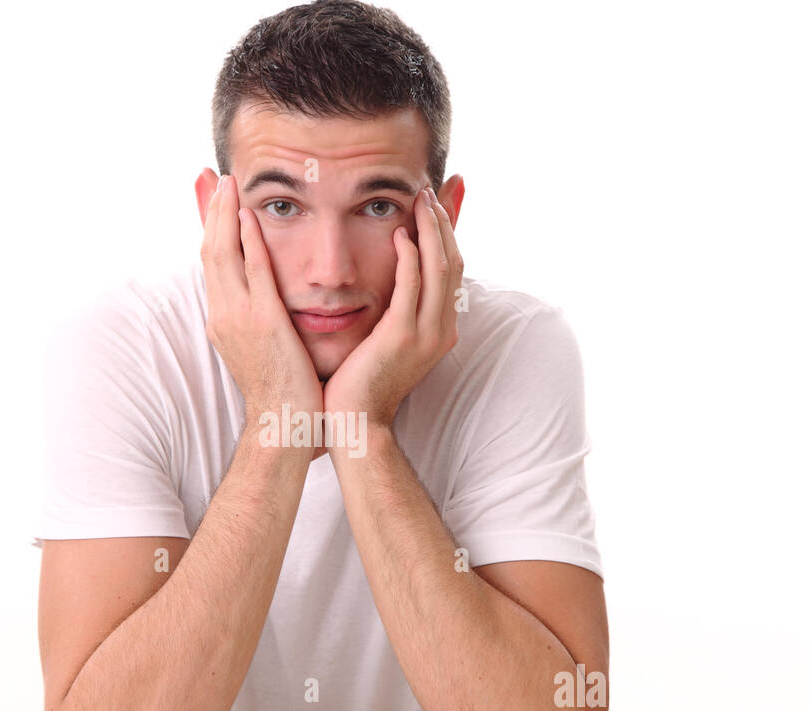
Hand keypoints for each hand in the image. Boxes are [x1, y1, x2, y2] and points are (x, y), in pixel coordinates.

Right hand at [200, 173, 323, 434]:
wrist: (284, 424)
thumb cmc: (282, 391)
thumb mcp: (264, 348)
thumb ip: (261, 319)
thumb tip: (263, 301)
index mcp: (223, 320)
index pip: (213, 266)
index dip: (210, 230)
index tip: (215, 199)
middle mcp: (224, 315)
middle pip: (209, 252)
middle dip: (211, 212)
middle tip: (216, 178)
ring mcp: (239, 318)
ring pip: (223, 255)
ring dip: (224, 216)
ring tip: (229, 184)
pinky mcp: (262, 322)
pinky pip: (253, 272)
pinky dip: (248, 241)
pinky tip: (249, 216)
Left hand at [322, 186, 462, 427]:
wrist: (356, 423)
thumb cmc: (362, 383)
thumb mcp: (388, 341)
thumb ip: (397, 310)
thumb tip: (395, 283)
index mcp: (441, 329)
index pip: (453, 269)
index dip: (448, 233)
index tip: (438, 201)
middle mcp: (442, 330)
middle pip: (453, 262)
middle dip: (444, 222)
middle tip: (431, 189)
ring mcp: (425, 334)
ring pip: (440, 268)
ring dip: (431, 229)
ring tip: (419, 199)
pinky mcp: (401, 336)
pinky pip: (412, 287)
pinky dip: (410, 256)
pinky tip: (400, 233)